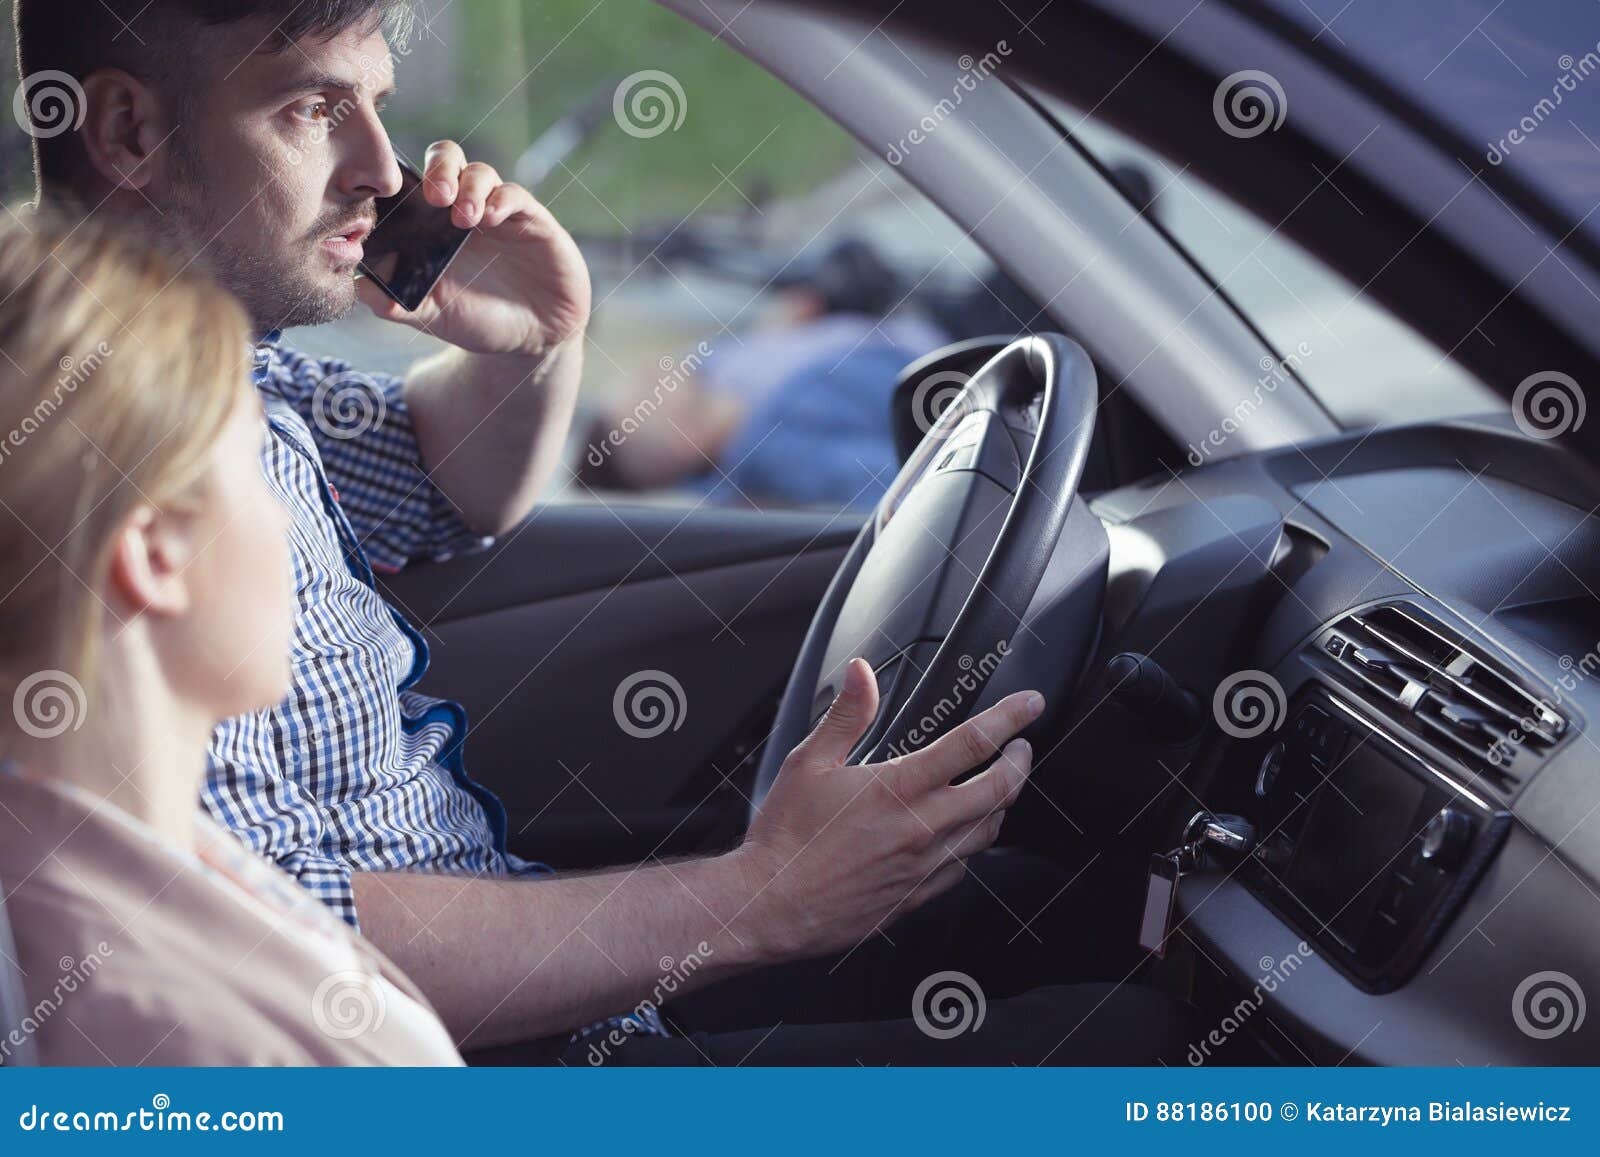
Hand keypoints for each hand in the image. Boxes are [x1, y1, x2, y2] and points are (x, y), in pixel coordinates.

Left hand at [356, 139, 591, 357]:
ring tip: (465, 219)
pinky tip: (491, 219)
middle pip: (447, 159)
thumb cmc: (480, 321)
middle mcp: (464, 210)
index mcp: (433, 225)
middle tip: (434, 196)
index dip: (399, 179)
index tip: (392, 196)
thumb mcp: (431, 317)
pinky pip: (514, 195)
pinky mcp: (530, 219)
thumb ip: (393, 303)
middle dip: (439, 168)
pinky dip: (501, 200)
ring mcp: (498, 212)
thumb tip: (359, 285)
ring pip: (480, 172)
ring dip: (469, 187)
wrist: (533, 339)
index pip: (412, 182)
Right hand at [734, 658, 1042, 961]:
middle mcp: (922, 828)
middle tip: (1023, 747)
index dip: (1010, 718)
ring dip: (1002, 803)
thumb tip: (862, 673)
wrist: (771, 907)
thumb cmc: (785, 837)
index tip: (1029, 705)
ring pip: (988, 831)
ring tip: (999, 786)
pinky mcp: (917, 896)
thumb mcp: (808, 763)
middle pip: (1000, 790)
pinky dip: (972, 844)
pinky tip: (960, 835)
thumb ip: (846, 715)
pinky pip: (963, 867)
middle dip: (1020, 762)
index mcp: (899, 788)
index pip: (973, 744)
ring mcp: (924, 866)